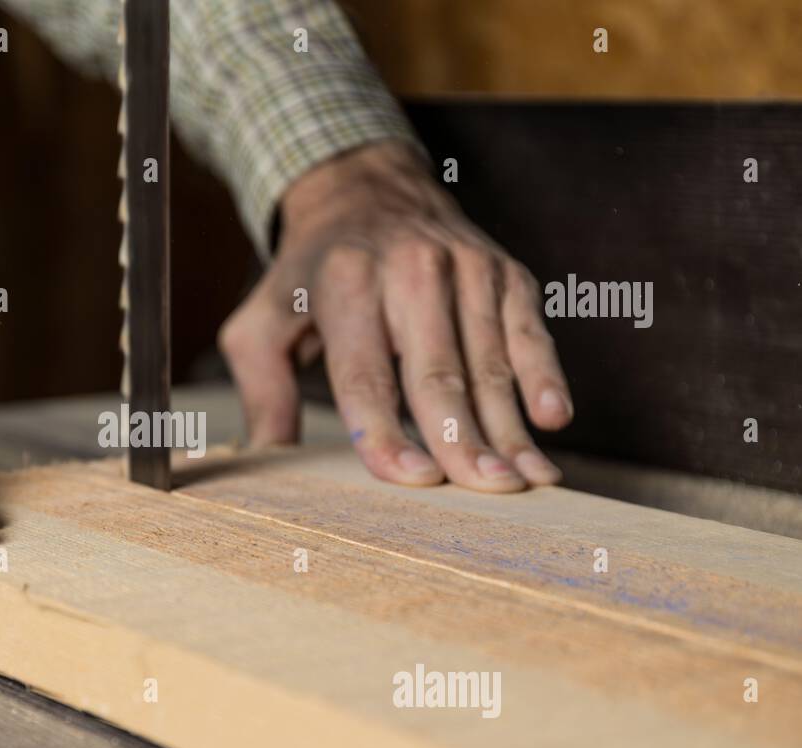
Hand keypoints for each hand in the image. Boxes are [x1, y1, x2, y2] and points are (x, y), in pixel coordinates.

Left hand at [218, 141, 572, 491]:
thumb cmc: (310, 275)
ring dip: (509, 426)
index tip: (414, 480)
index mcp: (344, 285)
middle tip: (487, 489)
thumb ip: (263, 391)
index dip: (386, 432)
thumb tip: (266, 461)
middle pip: (438, 373)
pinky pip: (529, 332)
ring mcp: (466, 268)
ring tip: (525, 481)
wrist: (365, 188)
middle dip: (463, 437)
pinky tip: (553, 419)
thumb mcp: (263, 321)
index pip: (365, 376)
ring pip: (489, 363)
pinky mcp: (505, 272)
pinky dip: (544, 376)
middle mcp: (410, 271)